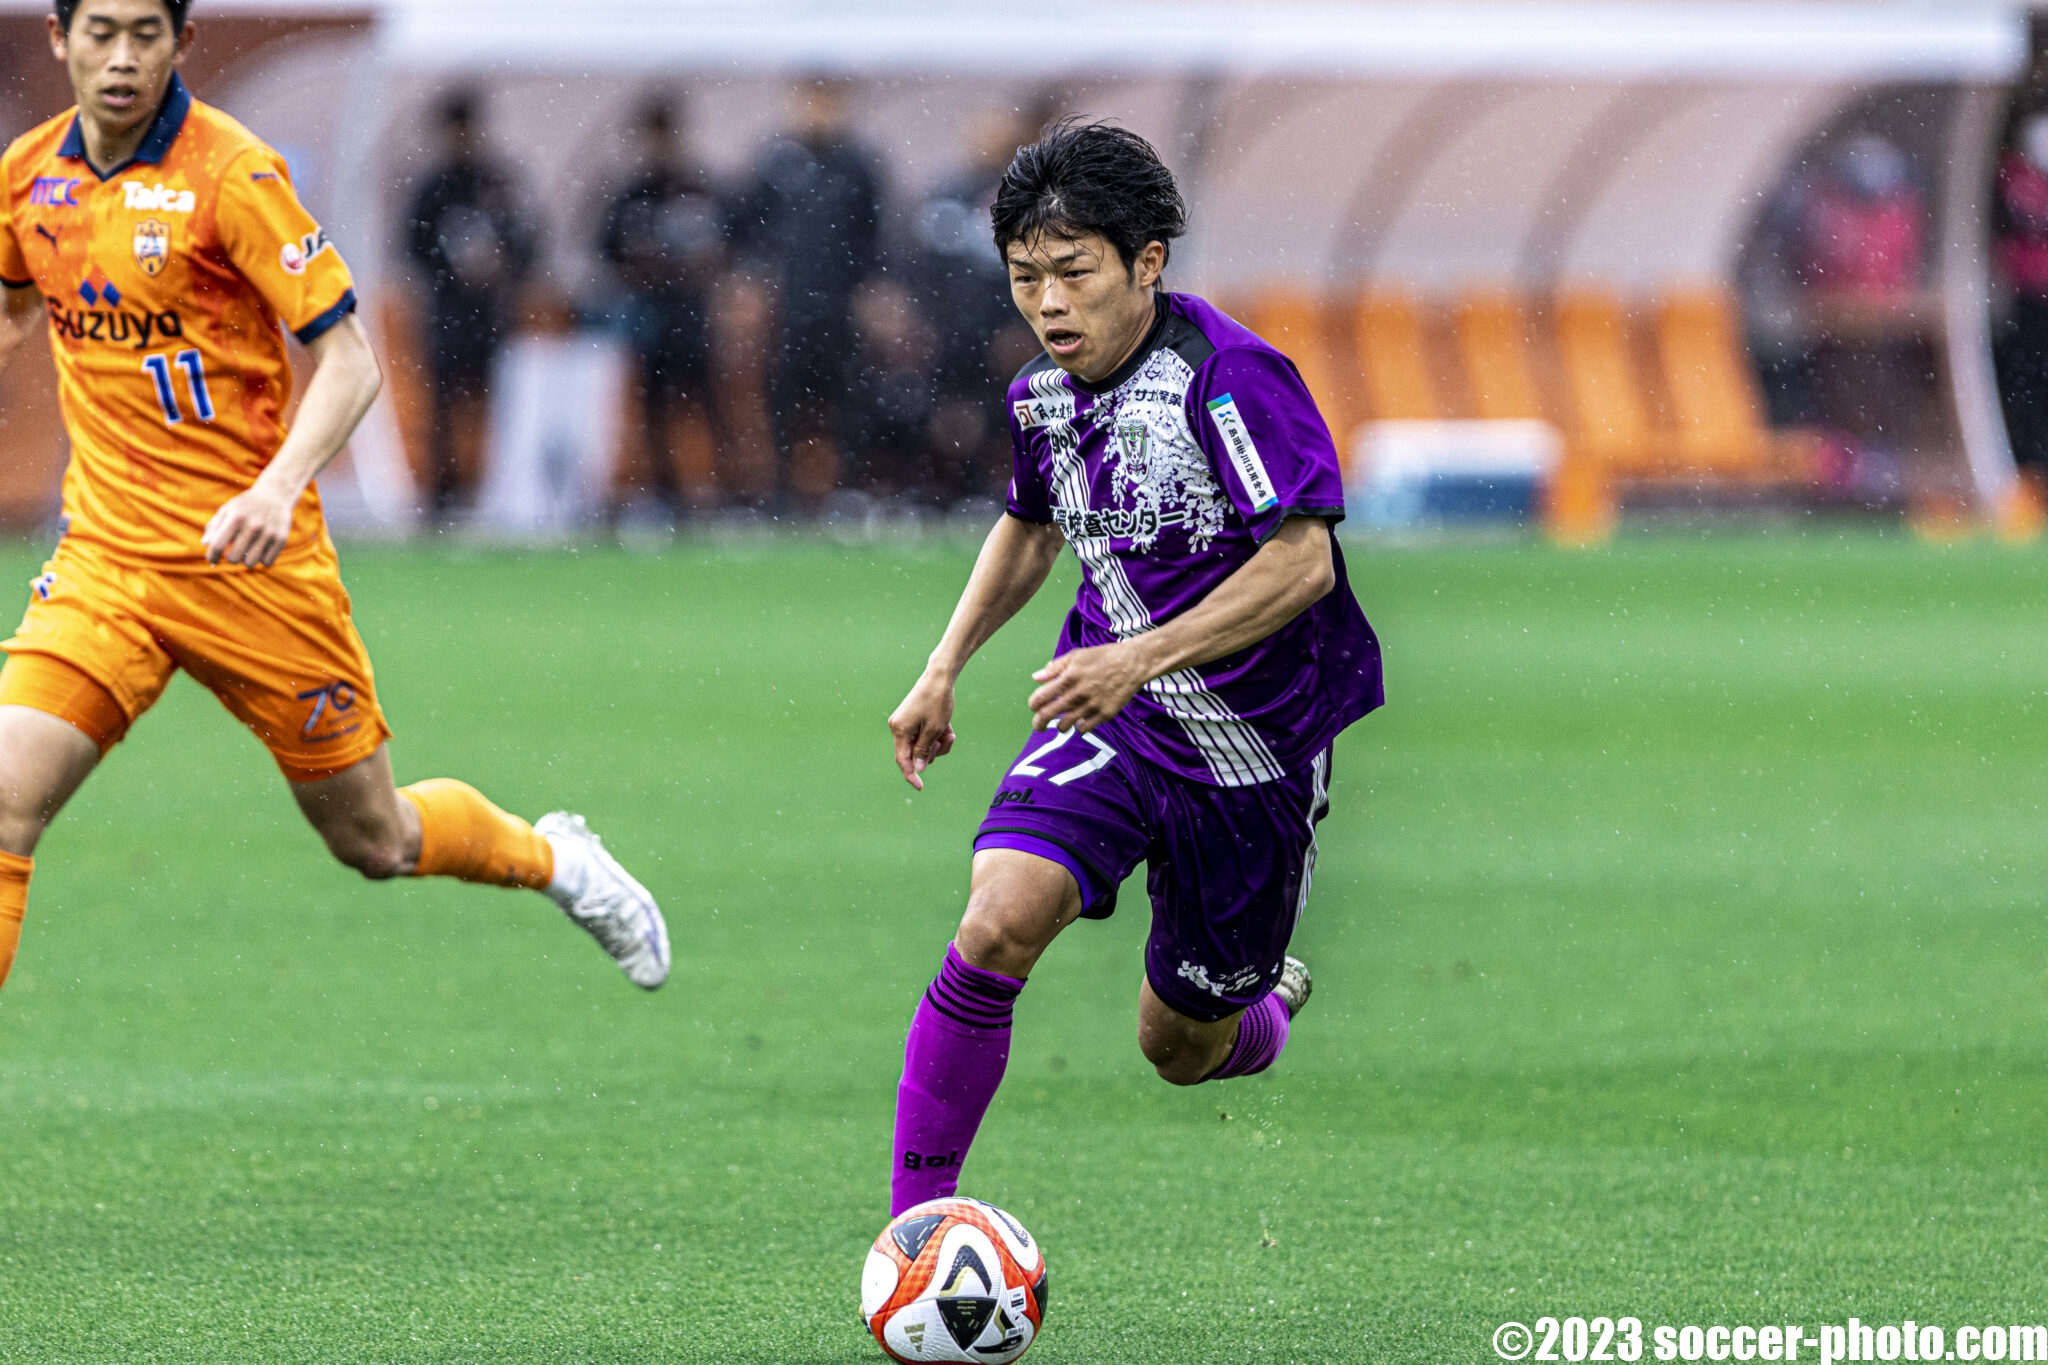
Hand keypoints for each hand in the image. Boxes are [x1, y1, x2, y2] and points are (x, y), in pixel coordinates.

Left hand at [202, 483, 296, 566]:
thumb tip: (205, 544)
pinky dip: (262, 559)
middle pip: (234, 558)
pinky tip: (262, 550)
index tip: (213, 560)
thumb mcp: (228, 509)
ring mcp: (268, 533)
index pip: (218, 545)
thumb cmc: (246, 504)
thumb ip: (214, 526)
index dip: (212, 556)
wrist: (276, 494)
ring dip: (247, 560)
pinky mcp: (281, 539)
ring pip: (250, 563)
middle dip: (231, 558)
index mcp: (236, 517)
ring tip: (249, 551)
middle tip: (234, 553)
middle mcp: (253, 525)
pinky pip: (267, 562)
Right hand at [889, 671, 957, 789]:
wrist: (939, 677)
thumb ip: (923, 751)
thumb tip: (916, 769)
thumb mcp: (933, 730)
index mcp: (899, 730)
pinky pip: (924, 735)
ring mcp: (905, 723)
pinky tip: (948, 728)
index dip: (911, 775)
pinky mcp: (913, 719)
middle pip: (914, 753)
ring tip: (950, 733)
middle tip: (947, 741)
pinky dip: (936, 735)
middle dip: (933, 751)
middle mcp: (898, 727)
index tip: (920, 787)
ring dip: (937, 743)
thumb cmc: (937, 702)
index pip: (902, 760)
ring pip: (922, 745)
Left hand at [1028, 642, 1149, 733]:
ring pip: (1065, 726)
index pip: (1041, 697)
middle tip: (1039, 726)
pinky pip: (1084, 729)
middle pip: (1049, 715)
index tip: (1034, 707)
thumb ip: (1055, 668)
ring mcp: (1092, 705)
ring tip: (1062, 724)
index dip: (1033, 705)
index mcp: (1069, 677)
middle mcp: (1078, 693)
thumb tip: (1036, 678)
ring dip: (1060, 726)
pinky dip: (1079, 727)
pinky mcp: (1105, 714)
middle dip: (1039, 723)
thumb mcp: (1076, 655)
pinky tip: (1080, 721)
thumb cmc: (1103, 657)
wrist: (1132, 663)